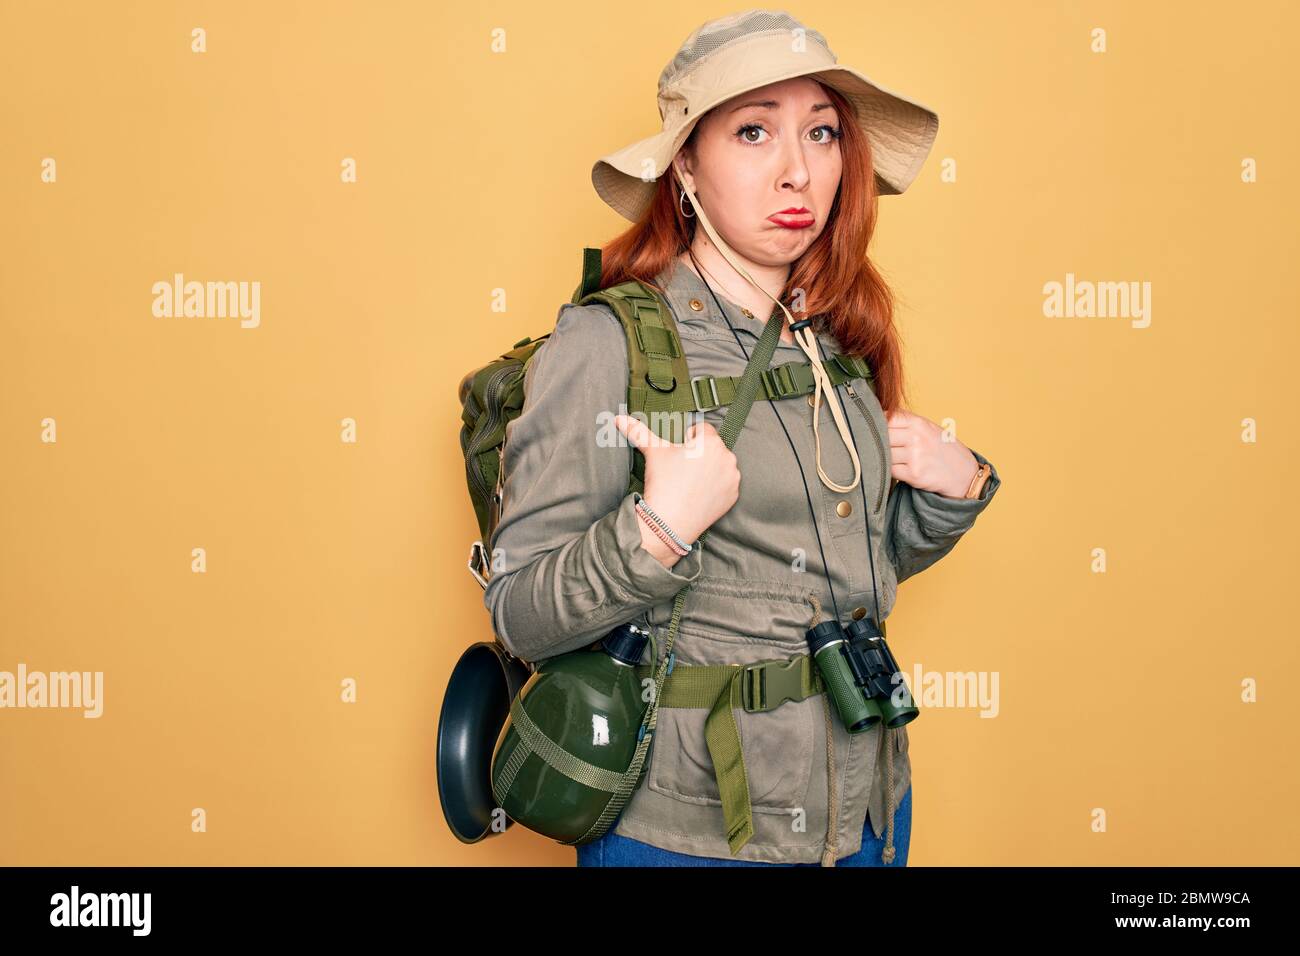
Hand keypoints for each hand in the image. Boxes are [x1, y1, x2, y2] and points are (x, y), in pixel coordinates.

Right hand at [613, 415, 740, 545]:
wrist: (669, 522)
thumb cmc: (662, 483)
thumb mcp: (652, 452)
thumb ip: (638, 431)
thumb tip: (618, 418)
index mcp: (710, 442)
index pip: (702, 429)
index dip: (689, 438)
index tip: (679, 452)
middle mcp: (727, 457)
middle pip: (713, 447)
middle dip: (700, 454)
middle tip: (682, 469)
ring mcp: (732, 478)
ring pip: (721, 464)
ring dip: (710, 468)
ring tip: (690, 481)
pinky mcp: (733, 495)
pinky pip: (726, 484)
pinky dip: (716, 486)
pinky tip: (699, 493)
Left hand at [884, 408, 980, 498]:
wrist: (964, 474)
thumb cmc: (943, 449)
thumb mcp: (929, 428)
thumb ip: (906, 422)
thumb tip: (877, 417)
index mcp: (919, 423)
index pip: (886, 418)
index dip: (877, 424)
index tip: (872, 430)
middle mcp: (917, 437)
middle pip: (882, 436)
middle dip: (877, 442)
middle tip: (876, 446)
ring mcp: (915, 456)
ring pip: (884, 454)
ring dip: (883, 457)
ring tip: (890, 458)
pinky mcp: (914, 474)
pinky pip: (890, 470)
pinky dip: (890, 470)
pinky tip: (898, 468)